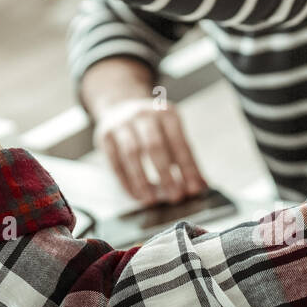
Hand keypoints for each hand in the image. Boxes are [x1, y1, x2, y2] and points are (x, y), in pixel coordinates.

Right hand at [94, 97, 208, 205]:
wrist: (121, 106)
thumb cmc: (152, 126)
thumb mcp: (172, 132)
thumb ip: (185, 157)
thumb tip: (200, 185)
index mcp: (166, 113)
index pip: (180, 143)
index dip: (188, 168)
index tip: (194, 189)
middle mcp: (144, 115)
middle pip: (155, 146)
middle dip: (166, 174)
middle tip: (175, 196)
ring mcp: (122, 124)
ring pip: (132, 154)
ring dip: (142, 180)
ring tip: (151, 200)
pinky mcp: (105, 136)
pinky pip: (115, 162)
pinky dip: (126, 181)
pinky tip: (136, 194)